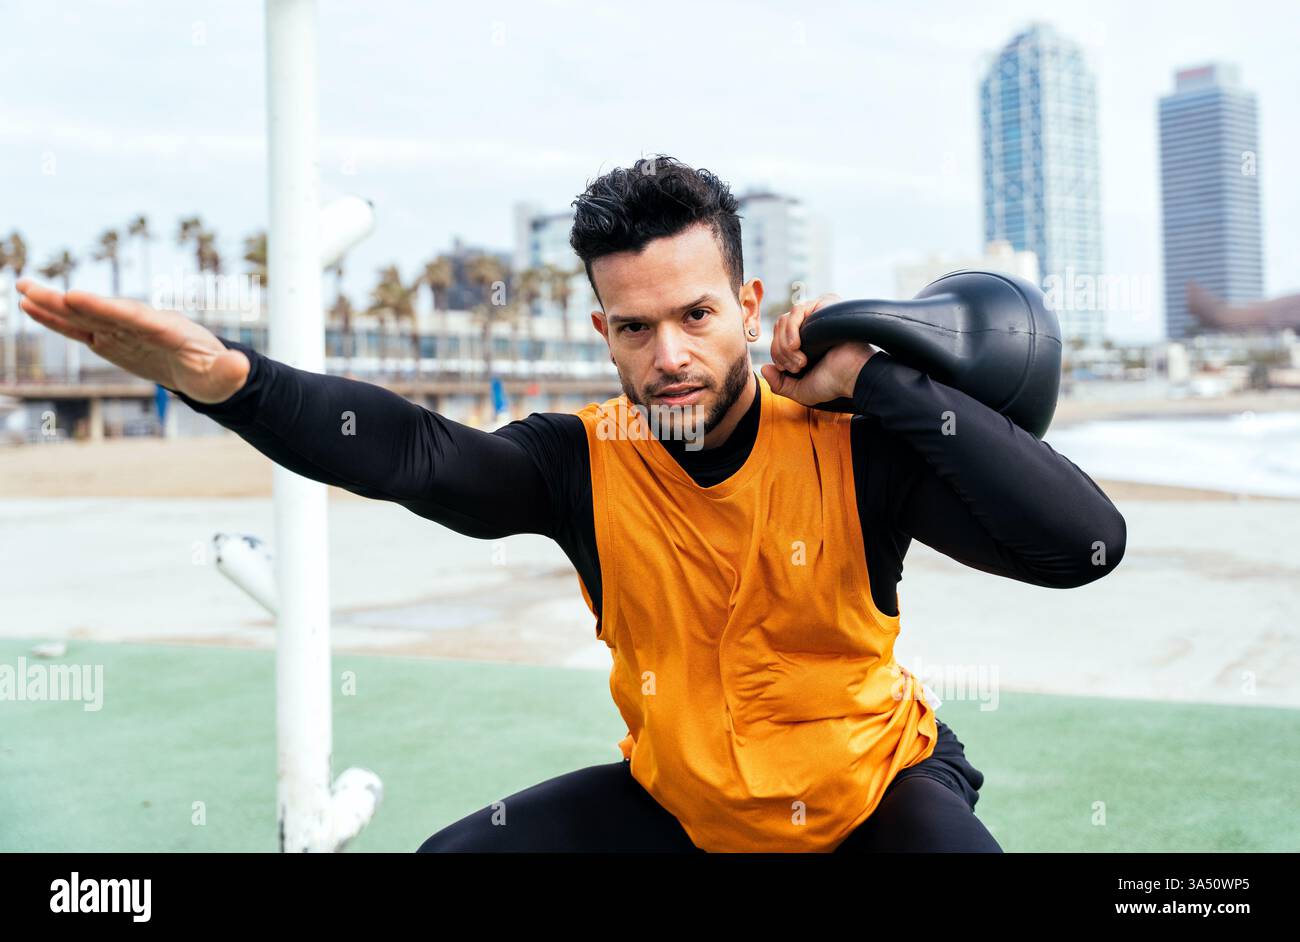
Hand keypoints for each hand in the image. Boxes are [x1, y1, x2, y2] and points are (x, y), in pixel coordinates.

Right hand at [16, 280, 249, 404]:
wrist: (207, 370)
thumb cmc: (216, 374)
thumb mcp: (227, 378)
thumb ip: (230, 372)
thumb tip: (242, 366)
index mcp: (168, 330)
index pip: (134, 317)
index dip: (105, 308)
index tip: (77, 298)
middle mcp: (142, 324)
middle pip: (102, 311)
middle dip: (70, 302)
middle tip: (34, 288)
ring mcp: (124, 330)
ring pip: (86, 316)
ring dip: (54, 305)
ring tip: (21, 289)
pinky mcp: (111, 339)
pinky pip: (81, 329)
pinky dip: (57, 319)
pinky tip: (30, 307)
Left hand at [760, 293, 877, 406]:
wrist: (853, 376)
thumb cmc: (832, 383)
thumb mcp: (799, 390)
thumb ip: (779, 384)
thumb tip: (764, 368)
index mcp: (803, 344)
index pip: (776, 340)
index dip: (777, 355)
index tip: (791, 370)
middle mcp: (808, 329)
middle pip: (777, 329)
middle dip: (780, 352)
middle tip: (798, 366)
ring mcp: (815, 317)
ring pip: (783, 321)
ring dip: (785, 345)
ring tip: (801, 360)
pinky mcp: (823, 308)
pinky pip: (795, 311)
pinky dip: (791, 330)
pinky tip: (798, 345)